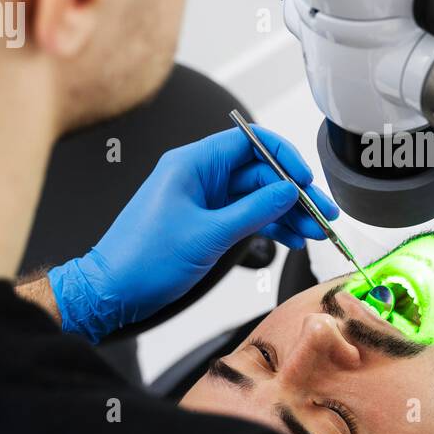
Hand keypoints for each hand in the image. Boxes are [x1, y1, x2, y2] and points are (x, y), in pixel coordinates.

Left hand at [48, 125, 337, 341]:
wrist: (112, 291)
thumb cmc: (143, 260)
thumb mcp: (208, 234)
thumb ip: (254, 210)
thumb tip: (289, 191)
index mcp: (192, 164)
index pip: (249, 142)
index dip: (283, 156)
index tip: (304, 179)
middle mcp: (200, 176)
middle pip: (259, 173)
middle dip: (293, 193)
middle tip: (321, 213)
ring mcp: (204, 200)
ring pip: (257, 197)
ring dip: (287, 214)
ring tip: (314, 232)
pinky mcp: (207, 223)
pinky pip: (247, 217)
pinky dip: (270, 227)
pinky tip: (291, 239)